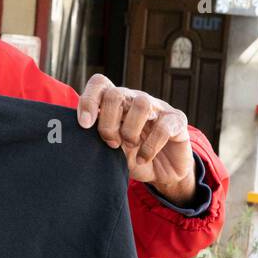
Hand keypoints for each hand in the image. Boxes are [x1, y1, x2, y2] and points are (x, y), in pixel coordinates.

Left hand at [77, 74, 196, 206]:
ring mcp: (158, 108)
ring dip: (130, 131)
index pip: (100, 84)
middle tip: (111, 143)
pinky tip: (143, 158)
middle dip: (108, 123)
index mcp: (118, 103)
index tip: (84, 125)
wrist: (163, 173)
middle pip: (116, 94)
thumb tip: (81, 133)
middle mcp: (136, 100)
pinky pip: (162, 127)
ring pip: (141, 104)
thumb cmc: (133, 157)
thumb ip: (98, 138)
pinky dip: (149, 147)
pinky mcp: (177, 121)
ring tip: (130, 147)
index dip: (89, 100)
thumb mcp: (111, 150)